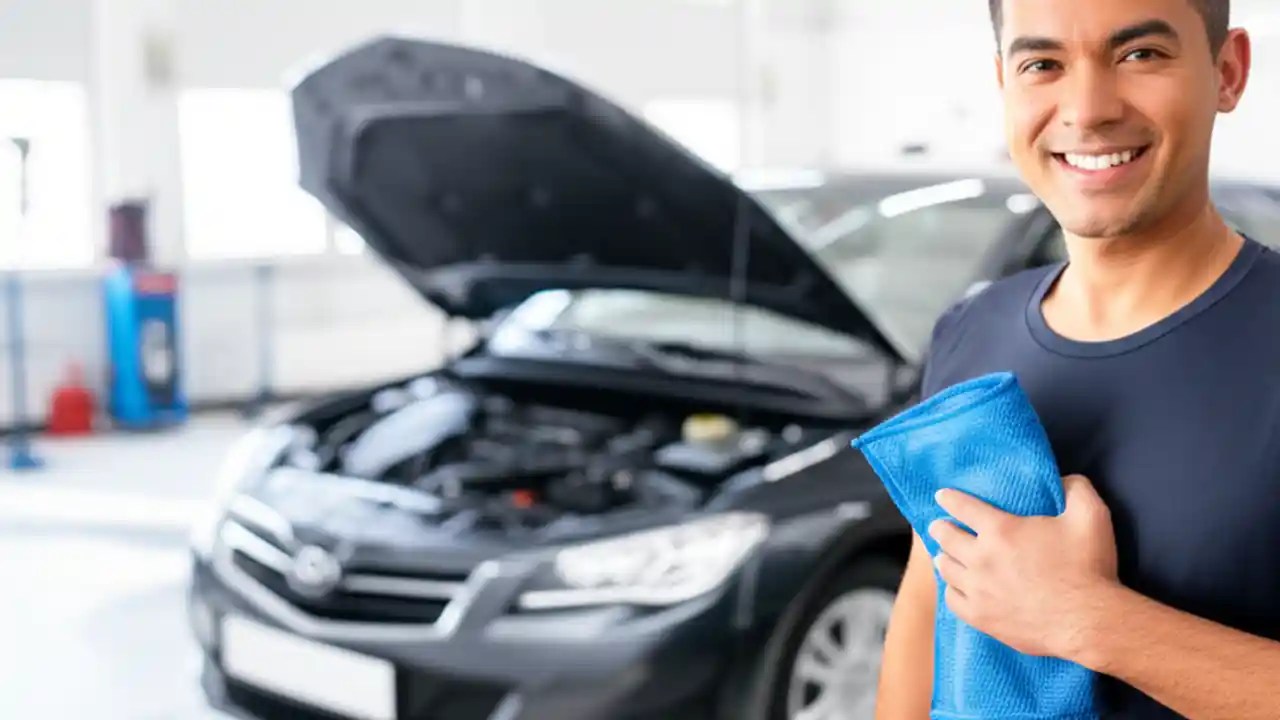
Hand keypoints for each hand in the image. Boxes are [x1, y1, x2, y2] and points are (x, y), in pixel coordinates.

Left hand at [927, 474, 1119, 660]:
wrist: (1089, 621)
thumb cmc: (1089, 567)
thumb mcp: (1090, 516)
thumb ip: (1075, 488)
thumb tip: (1062, 480)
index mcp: (1001, 530)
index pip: (963, 507)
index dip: (950, 499)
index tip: (942, 496)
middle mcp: (981, 558)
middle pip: (947, 537)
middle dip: (940, 528)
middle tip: (938, 526)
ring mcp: (978, 590)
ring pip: (946, 569)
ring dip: (943, 557)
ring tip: (943, 555)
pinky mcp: (981, 617)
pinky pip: (953, 600)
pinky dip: (951, 589)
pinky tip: (954, 587)